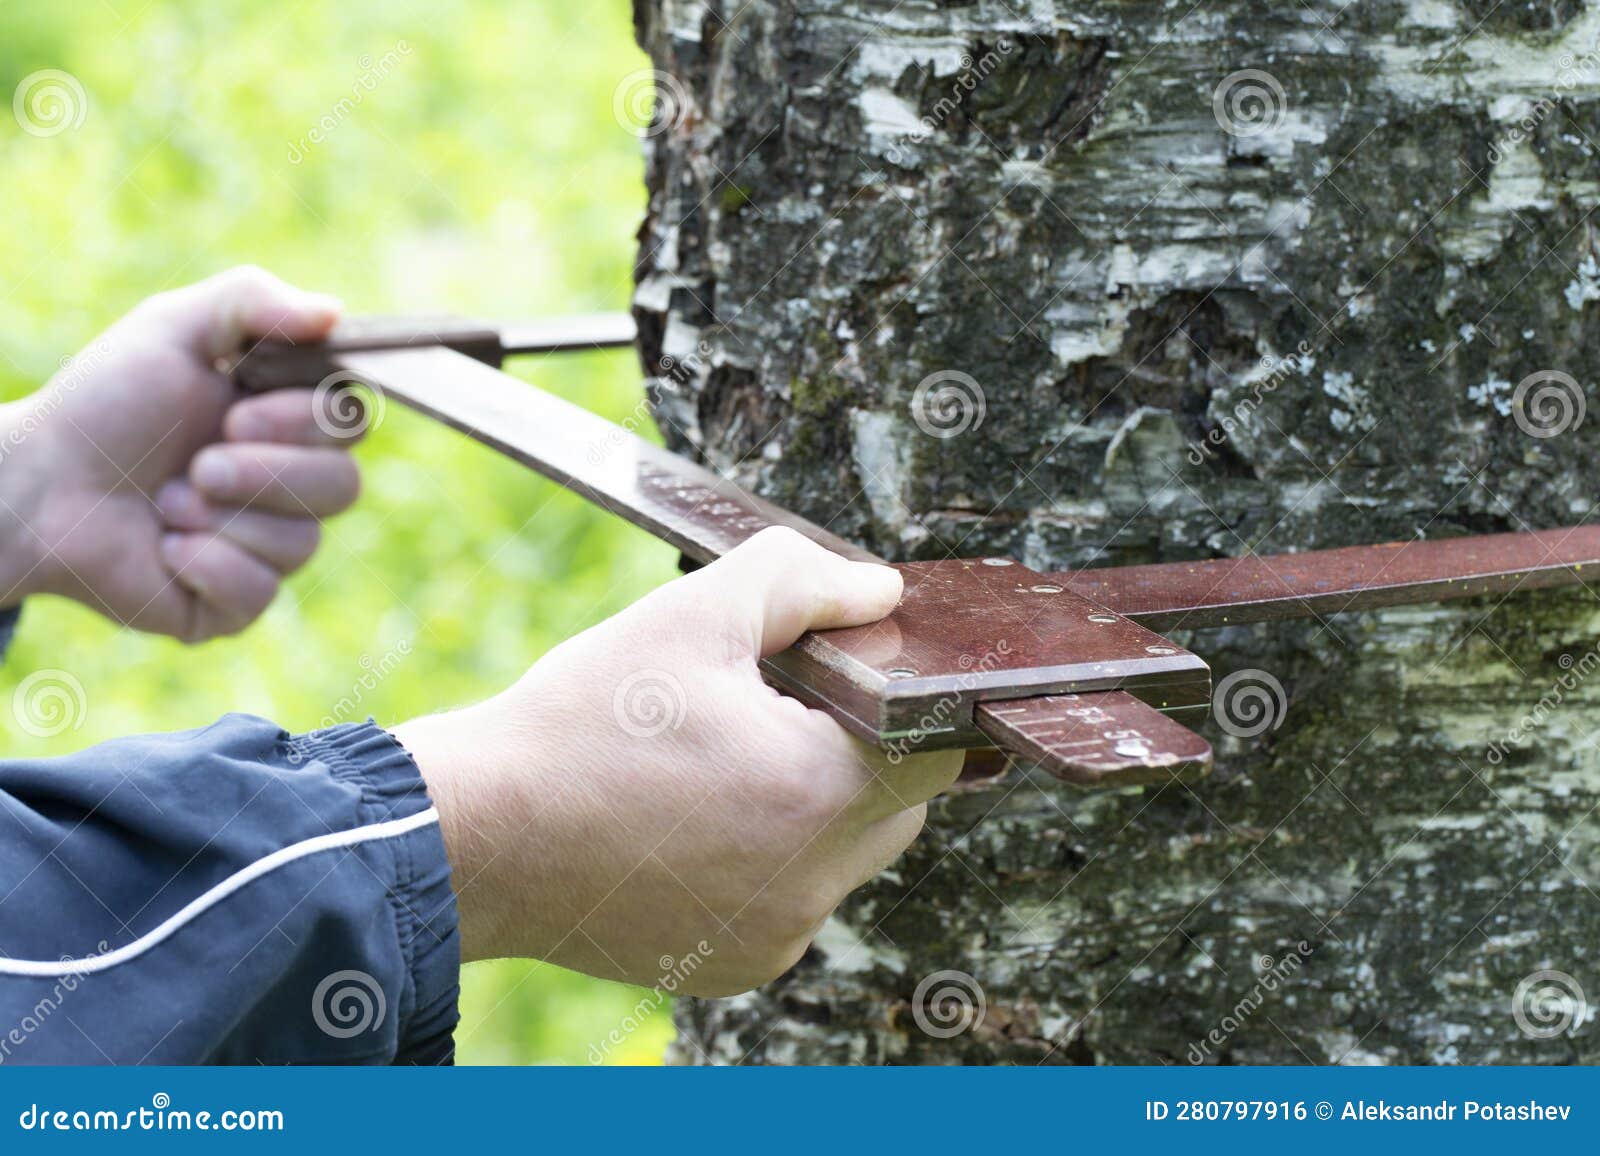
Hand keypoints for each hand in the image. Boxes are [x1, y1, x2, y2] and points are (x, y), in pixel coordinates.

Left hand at [0, 266, 360, 641]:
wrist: (37, 486)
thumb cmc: (104, 406)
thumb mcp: (172, 328)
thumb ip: (254, 301)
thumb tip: (335, 314)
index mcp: (288, 422)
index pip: (352, 424)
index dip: (305, 423)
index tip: (236, 413)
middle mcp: (290, 486)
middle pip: (344, 488)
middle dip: (261, 473)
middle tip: (198, 464)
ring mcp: (267, 548)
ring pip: (301, 544)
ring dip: (218, 517)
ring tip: (165, 503)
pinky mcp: (235, 603)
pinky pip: (258, 593)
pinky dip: (203, 565)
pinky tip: (164, 550)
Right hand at [395, 527, 962, 995]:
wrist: (475, 837)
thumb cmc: (578, 726)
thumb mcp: (690, 619)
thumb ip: (802, 583)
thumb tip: (880, 590)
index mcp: (819, 792)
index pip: (941, 746)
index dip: (909, 702)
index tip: (853, 680)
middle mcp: (814, 881)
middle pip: (898, 803)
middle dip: (857, 750)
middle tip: (770, 711)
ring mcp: (777, 934)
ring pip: (844, 854)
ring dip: (811, 807)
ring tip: (720, 767)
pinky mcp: (739, 965)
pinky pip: (791, 900)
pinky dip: (767, 861)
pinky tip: (695, 824)